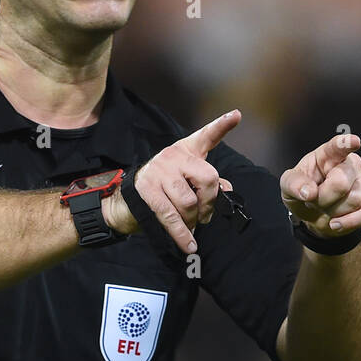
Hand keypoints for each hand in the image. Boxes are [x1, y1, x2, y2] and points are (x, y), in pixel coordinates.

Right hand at [107, 110, 239, 251]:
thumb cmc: (161, 190)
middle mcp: (172, 156)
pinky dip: (183, 235)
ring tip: (191, 226)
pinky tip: (189, 245)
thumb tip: (227, 191)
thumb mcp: (185, 181)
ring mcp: (159, 172)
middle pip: (207, 179)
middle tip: (205, 215)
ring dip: (193, 220)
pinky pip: (171, 217)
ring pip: (189, 202)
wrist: (124, 201)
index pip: (206, 136)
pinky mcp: (147, 191)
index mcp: (185, 150)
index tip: (236, 115)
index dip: (222, 125)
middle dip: (210, 203)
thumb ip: (207, 183)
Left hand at [280, 132, 360, 239]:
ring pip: (355, 199)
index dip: (345, 144)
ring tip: (325, 208)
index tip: (352, 142)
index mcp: (328, 155)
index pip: (337, 147)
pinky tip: (336, 223)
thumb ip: (294, 184)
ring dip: (334, 211)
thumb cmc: (304, 192)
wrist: (314, 214)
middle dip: (323, 198)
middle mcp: (350, 164)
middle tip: (314, 200)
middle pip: (342, 182)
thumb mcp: (288, 186)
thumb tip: (308, 192)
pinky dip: (349, 222)